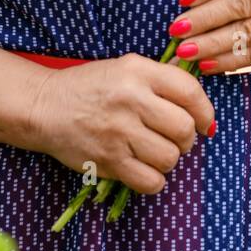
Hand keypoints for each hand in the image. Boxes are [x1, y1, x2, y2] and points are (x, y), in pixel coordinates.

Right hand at [29, 53, 215, 194]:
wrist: (45, 106)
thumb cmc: (91, 86)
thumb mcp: (126, 68)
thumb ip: (162, 79)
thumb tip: (201, 100)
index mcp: (137, 71)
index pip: (190, 92)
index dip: (205, 111)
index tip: (203, 122)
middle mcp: (130, 100)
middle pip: (184, 129)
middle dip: (186, 138)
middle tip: (173, 137)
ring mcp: (118, 132)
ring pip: (169, 158)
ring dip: (168, 158)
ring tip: (154, 150)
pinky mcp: (108, 161)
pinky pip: (151, 181)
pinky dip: (153, 179)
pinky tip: (143, 167)